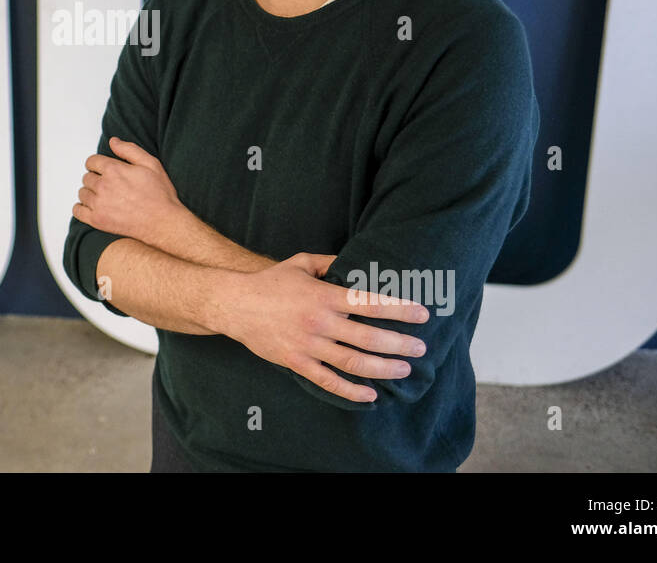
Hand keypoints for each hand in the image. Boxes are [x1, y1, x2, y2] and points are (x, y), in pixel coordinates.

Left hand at [71, 137, 182, 243]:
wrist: (163, 222)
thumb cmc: (159, 194)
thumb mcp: (151, 164)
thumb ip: (129, 150)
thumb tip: (113, 141)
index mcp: (113, 170)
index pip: (91, 161)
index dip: (97, 164)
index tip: (102, 169)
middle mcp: (103, 186)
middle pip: (86, 177)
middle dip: (95, 178)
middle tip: (108, 184)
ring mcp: (99, 204)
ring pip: (82, 193)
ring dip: (90, 193)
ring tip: (103, 196)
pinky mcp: (97, 220)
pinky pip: (78, 211)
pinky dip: (81, 208)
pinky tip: (92, 207)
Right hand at [217, 252, 428, 402]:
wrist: (234, 304)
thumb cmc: (270, 282)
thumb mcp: (301, 262)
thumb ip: (330, 262)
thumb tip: (355, 263)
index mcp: (323, 296)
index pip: (370, 303)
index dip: (399, 309)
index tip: (422, 314)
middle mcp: (319, 322)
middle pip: (368, 338)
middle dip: (400, 344)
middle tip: (420, 348)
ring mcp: (308, 345)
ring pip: (353, 363)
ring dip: (383, 368)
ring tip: (403, 369)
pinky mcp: (296, 362)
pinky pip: (328, 381)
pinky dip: (351, 391)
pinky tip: (370, 394)